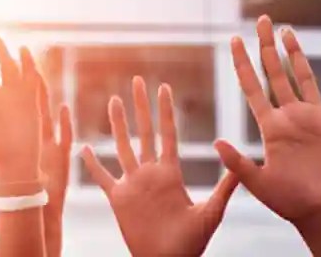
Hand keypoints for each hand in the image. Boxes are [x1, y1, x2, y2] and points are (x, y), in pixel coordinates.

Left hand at [0, 74, 71, 255]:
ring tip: (42, 77)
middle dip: (25, 80)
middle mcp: (35, 133)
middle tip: (22, 60)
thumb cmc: (12, 184)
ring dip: (47, 96)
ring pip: (49, 113)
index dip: (8, 89)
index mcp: (18, 133)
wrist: (31, 202)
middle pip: (31, 102)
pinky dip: (65, 122)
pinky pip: (65, 135)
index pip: (13, 108)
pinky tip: (64, 108)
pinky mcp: (61, 155)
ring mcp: (49, 141)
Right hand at [81, 78, 237, 256]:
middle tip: (137, 80)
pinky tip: (83, 148)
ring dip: (118, 124)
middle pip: (143, 131)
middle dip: (140, 106)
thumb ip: (224, 188)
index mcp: (171, 173)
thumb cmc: (191, 244)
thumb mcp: (211, 213)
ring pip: (122, 146)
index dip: (165, 111)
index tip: (163, 87)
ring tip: (113, 100)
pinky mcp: (118, 198)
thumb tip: (237, 163)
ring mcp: (132, 184)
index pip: (167, 134)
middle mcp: (150, 173)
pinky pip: (101, 176)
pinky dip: (91, 163)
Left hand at [215, 16, 320, 224]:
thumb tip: (216, 142)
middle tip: (260, 20)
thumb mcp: (257, 182)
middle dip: (267, 47)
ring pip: (303, 78)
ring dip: (296, 54)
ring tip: (286, 30)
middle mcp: (290, 116)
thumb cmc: (286, 201)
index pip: (252, 86)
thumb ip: (237, 163)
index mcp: (270, 126)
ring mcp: (315, 119)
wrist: (318, 213)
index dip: (242, 63)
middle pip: (275, 73)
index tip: (232, 39)